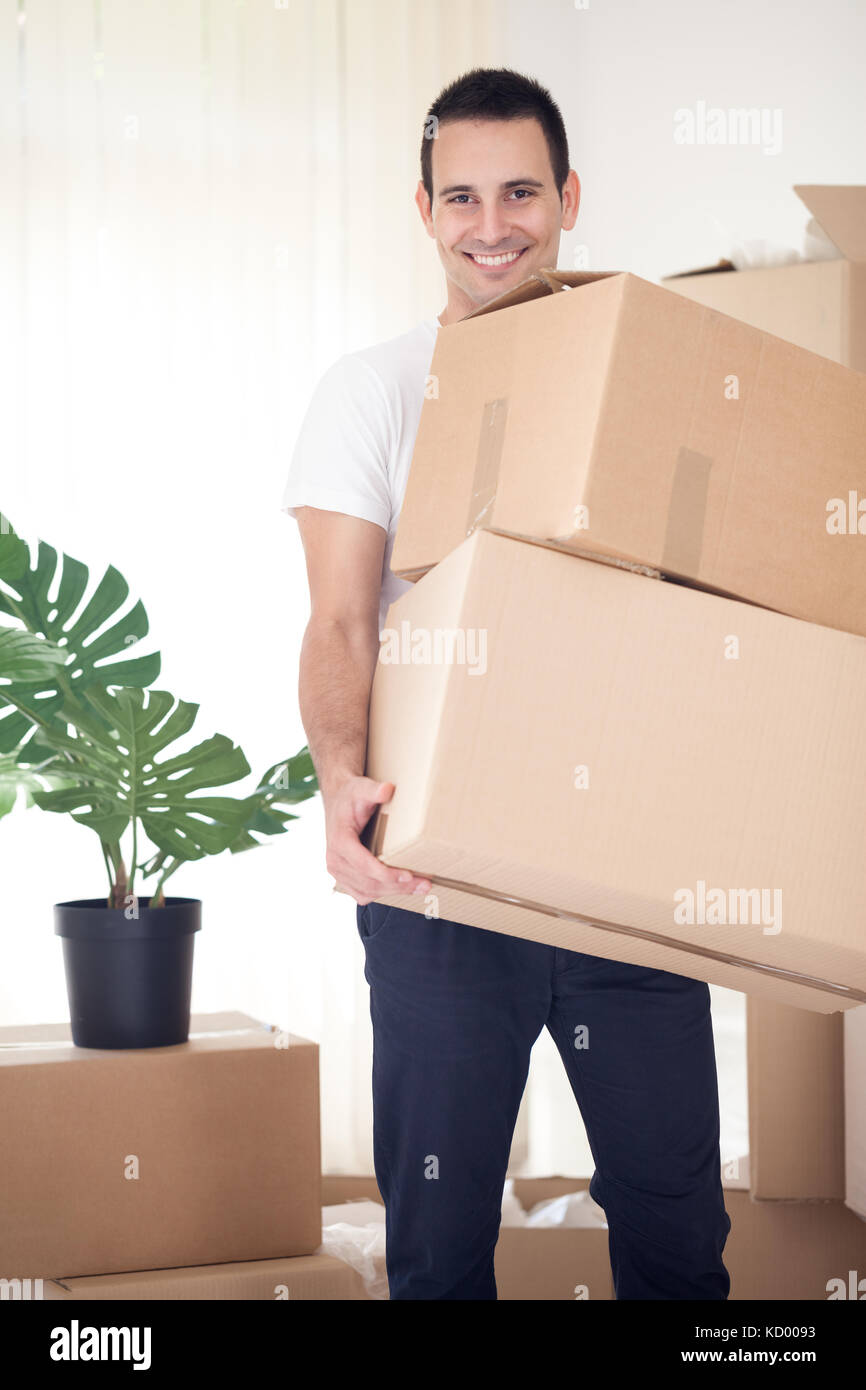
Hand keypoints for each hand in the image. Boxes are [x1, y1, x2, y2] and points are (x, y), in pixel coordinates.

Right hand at [324, 775, 431, 905]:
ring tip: (420, 888)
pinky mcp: (343, 878)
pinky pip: (363, 894)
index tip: (409, 875)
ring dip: (394, 892)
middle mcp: (335, 860)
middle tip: (425, 884)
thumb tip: (387, 789)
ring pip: (367, 892)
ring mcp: (338, 871)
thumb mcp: (361, 788)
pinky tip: (402, 888)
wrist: (338, 801)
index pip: (363, 864)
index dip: (386, 873)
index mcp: (339, 841)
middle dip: (398, 886)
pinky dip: (383, 893)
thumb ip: (374, 790)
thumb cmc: (351, 796)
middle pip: (368, 882)